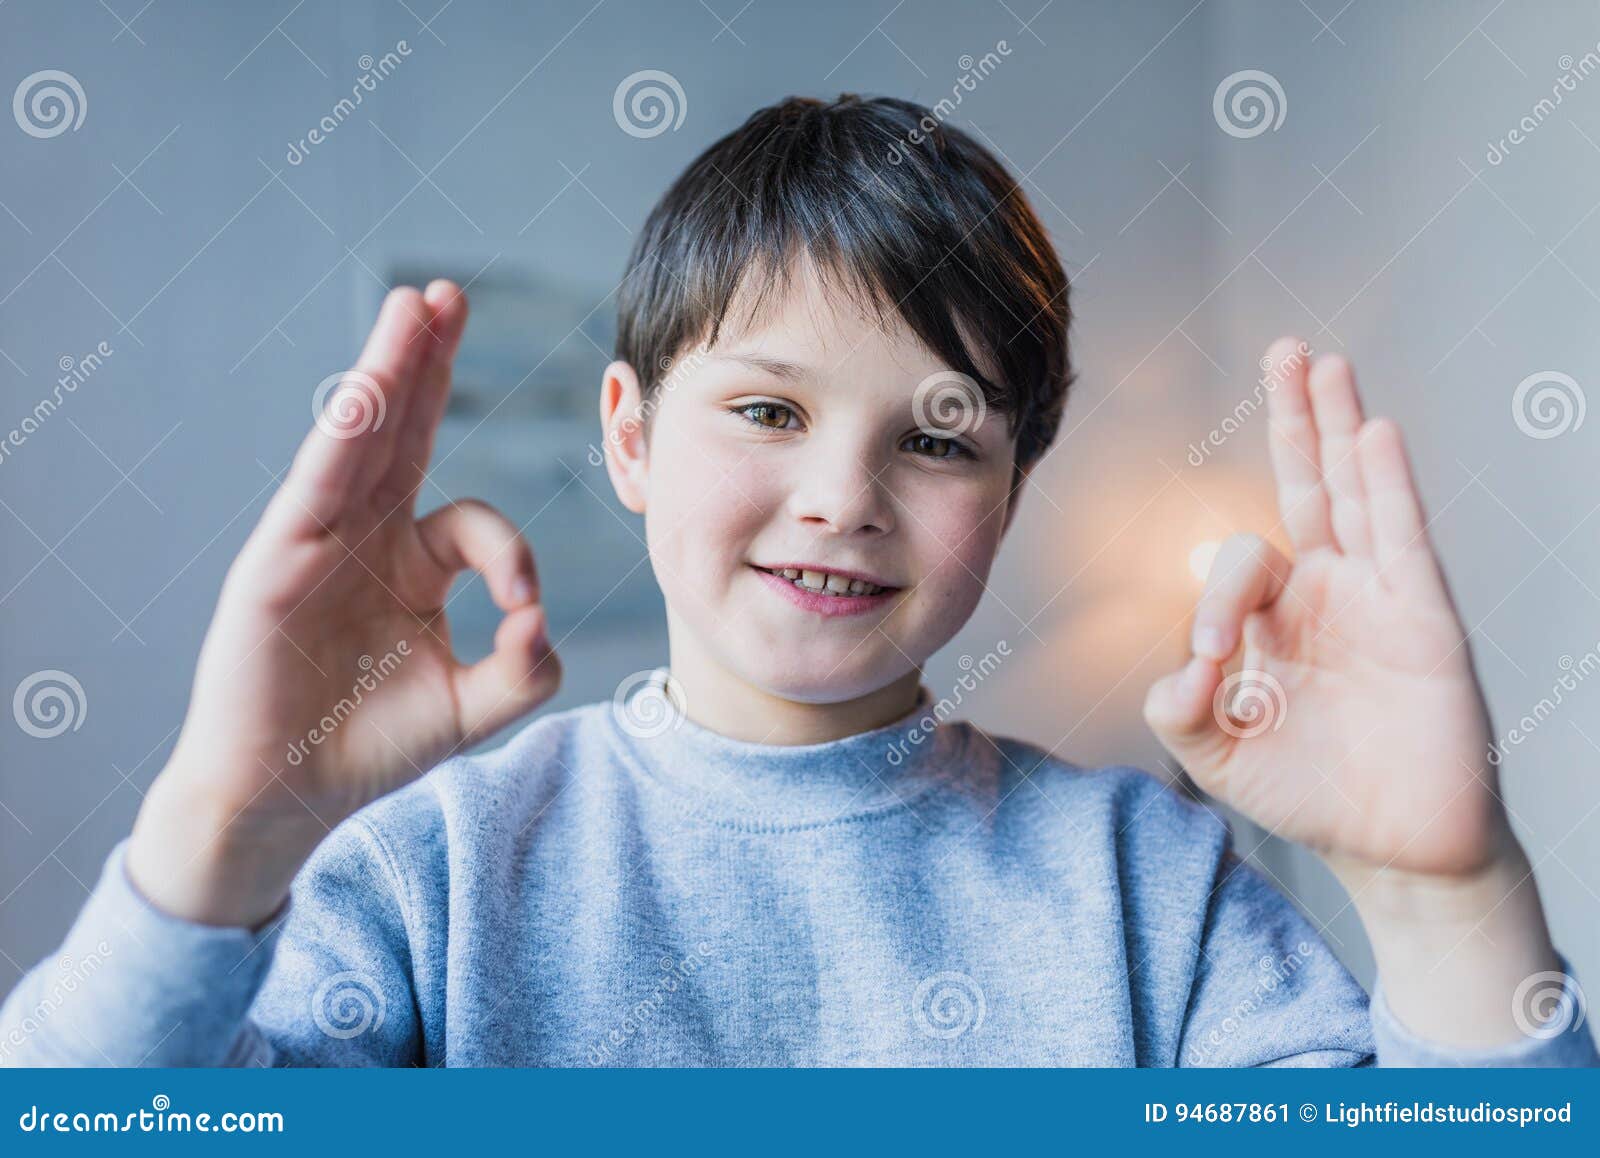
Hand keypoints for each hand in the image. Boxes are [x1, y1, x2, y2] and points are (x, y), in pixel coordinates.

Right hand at [128, 281, 561, 925]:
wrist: (286, 797)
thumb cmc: (371, 748)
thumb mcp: (471, 709)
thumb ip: (524, 668)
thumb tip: (542, 620)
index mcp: (410, 565)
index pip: (472, 522)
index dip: (508, 551)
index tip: (523, 610)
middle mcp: (365, 538)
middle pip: (406, 434)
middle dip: (429, 365)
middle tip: (448, 297)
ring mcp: (319, 541)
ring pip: (361, 439)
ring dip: (390, 369)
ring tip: (416, 304)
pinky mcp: (278, 560)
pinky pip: (317, 484)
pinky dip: (343, 434)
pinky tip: (368, 387)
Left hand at [1143, 336, 1504, 879]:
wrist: (1394, 847)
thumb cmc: (1309, 793)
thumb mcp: (1218, 754)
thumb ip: (1178, 710)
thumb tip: (1179, 670)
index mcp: (1275, 618)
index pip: (1238, 564)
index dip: (1216, 601)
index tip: (1212, 662)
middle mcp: (1327, 594)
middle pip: (1308, 486)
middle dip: (1295, 418)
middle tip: (1285, 351)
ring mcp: (1377, 599)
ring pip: (1358, 494)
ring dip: (1340, 426)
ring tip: (1326, 362)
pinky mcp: (1422, 618)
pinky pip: (1402, 539)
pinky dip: (1388, 486)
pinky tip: (1372, 431)